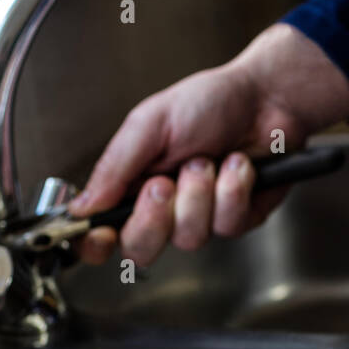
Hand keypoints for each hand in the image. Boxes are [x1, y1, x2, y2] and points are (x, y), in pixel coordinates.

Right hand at [67, 24, 348, 266]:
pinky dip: (233, 189)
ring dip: (199, 192)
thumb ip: (115, 166)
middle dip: (153, 218)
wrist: (265, 98)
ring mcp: (201, 219)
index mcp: (133, 186)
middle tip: (165, 183)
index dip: (96, 244)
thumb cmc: (208, 103)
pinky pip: (228, 225)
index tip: (102, 233)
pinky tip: (238, 166)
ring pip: (189, 238)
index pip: (102, 233)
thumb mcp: (150, 123)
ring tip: (208, 158)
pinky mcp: (236, 221)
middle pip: (141, 250)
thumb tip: (83, 206)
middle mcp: (164, 210)